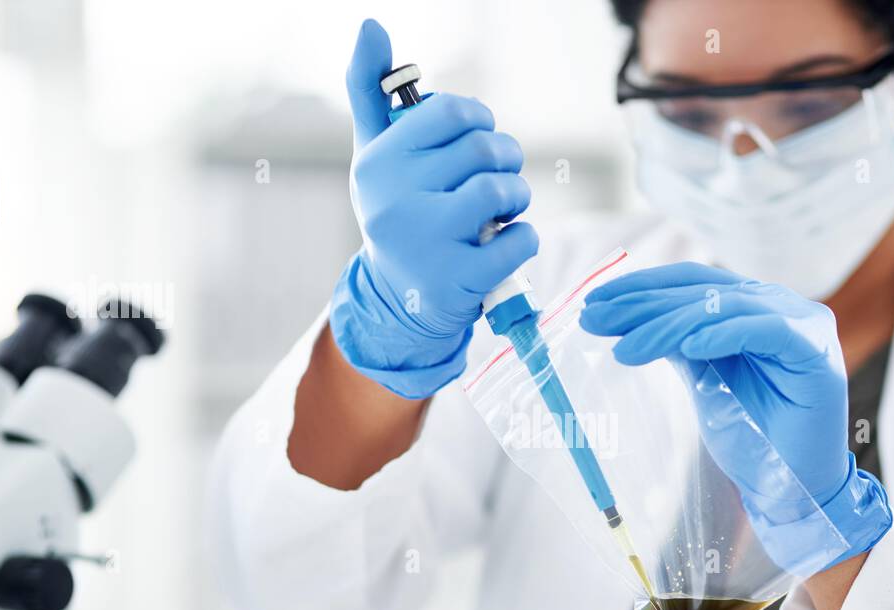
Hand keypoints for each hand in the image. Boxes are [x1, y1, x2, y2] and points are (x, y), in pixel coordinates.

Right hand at [331, 19, 538, 398]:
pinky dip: (523, 238)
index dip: (481, 121)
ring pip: (503, 191)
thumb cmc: (397, 211)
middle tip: (499, 176)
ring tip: (502, 209)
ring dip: (516, 196)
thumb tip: (370, 25)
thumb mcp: (375, 154)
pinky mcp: (458, 279)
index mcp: (382, 162)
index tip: (479, 138)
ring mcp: (427, 242)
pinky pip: (519, 240)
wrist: (397, 299)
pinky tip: (505, 242)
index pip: (454, 113)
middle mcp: (397, 199)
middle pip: (485, 150)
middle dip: (505, 159)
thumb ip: (370, 91)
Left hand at [580, 262, 891, 569]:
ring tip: (627, 348)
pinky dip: (726, 334)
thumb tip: (622, 316)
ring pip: (727, 307)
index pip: (691, 283)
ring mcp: (802, 324)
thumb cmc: (751, 435)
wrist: (789, 488)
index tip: (595, 302)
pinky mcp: (816, 352)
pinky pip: (767, 330)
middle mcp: (778, 305)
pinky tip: (689, 347)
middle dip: (644, 305)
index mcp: (751, 307)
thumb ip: (676, 342)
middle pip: (704, 291)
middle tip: (596, 318)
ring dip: (670, 325)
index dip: (642, 287)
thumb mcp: (702, 379)